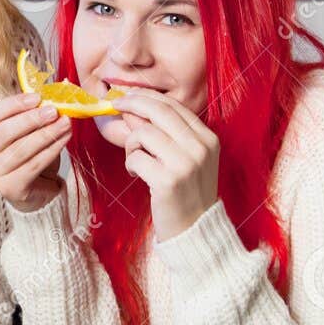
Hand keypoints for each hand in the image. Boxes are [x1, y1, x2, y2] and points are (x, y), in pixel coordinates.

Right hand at [0, 92, 72, 212]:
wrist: (34, 190)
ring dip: (46, 134)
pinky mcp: (9, 188)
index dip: (14, 104)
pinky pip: (33, 165)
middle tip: (53, 111)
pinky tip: (63, 140)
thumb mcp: (25, 132)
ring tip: (64, 124)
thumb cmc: (28, 155)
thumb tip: (49, 98)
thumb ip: (30, 115)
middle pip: (3, 132)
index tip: (37, 97)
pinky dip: (51, 151)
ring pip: (20, 149)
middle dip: (31, 120)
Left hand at [114, 89, 219, 239]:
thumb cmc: (186, 191)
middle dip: (131, 103)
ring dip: (131, 144)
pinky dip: (130, 164)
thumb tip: (134, 106)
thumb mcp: (187, 158)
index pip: (173, 106)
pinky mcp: (167, 180)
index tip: (128, 95)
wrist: (195, 228)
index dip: (146, 96)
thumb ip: (167, 133)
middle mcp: (199, 148)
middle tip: (116, 105)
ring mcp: (185, 164)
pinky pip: (135, 157)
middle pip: (157, 110)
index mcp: (207, 138)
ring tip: (136, 159)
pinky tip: (137, 174)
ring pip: (143, 133)